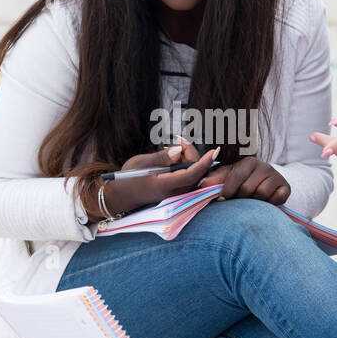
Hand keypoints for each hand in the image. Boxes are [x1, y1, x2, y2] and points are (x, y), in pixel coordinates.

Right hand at [102, 137, 218, 212]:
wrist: (121, 196)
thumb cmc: (127, 178)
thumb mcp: (140, 163)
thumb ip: (161, 157)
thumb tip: (178, 150)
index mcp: (165, 185)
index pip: (191, 174)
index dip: (204, 162)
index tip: (215, 151)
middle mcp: (174, 192)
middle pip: (195, 172)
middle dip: (191, 153)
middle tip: (178, 141)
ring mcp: (176, 194)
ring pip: (192, 174)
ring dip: (187, 158)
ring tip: (169, 150)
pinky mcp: (176, 192)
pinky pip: (187, 177)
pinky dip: (183, 165)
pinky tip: (171, 158)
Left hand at [197, 155, 290, 204]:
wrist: (266, 186)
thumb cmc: (242, 182)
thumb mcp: (228, 178)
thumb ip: (215, 179)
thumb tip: (201, 184)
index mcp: (249, 162)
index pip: (236, 176)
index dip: (227, 190)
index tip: (222, 199)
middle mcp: (264, 166)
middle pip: (247, 188)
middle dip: (240, 197)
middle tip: (239, 200)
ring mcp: (276, 176)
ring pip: (261, 194)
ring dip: (254, 201)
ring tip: (251, 201)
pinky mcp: (286, 188)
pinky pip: (277, 198)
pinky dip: (270, 203)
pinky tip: (265, 202)